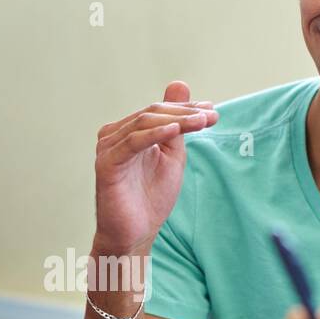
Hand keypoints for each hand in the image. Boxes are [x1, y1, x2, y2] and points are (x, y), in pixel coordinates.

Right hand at [93, 81, 217, 254]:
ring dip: (176, 121)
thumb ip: (176, 123)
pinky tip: (175, 131)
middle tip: (211, 116)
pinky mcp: (106, 163)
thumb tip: (179, 84)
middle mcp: (114, 136)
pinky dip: (155, 134)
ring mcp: (108, 148)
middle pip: (151, 114)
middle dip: (185, 113)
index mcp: (128, 132)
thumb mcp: (171, 154)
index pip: (158, 112)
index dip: (186, 109)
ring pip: (144, 124)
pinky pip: (133, 143)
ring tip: (201, 122)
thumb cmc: (151, 198)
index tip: (212, 111)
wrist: (135, 234)